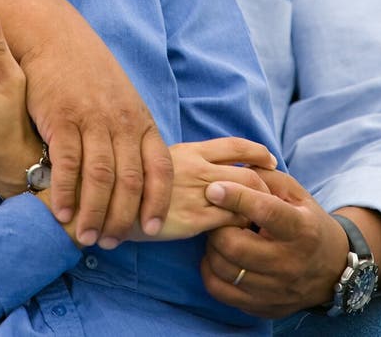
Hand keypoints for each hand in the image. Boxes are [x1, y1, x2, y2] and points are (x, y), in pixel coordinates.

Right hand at [21, 34, 172, 248]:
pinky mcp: (62, 118)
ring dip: (94, 213)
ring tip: (87, 237)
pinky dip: (65, 192)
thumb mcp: (122, 100)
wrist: (57, 39)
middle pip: (131, 179)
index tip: (154, 229)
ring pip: (100, 176)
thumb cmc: (90, 74)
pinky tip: (61, 212)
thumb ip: (131, 135)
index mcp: (141, 119)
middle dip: (124, 217)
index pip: (161, 166)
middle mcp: (121, 121)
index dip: (159, 201)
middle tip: (113, 243)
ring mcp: (92, 119)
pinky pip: (67, 163)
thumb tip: (136, 178)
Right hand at [128, 138, 276, 242]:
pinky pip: (230, 223)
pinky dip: (241, 228)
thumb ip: (184, 162)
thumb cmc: (132, 183)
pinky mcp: (193, 219)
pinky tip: (239, 235)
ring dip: (258, 209)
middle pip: (248, 174)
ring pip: (245, 198)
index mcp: (189, 151)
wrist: (108, 201)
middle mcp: (197, 169)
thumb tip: (204, 168)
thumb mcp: (158, 161)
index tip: (271, 160)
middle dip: (267, 187)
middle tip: (273, 198)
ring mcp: (196, 194)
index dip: (258, 152)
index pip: (235, 145)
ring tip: (259, 220)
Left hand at [201, 170, 349, 317]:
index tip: (213, 188)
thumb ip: (264, 177)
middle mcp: (290, 263)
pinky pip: (222, 292)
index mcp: (302, 229)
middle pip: (236, 246)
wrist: (332, 268)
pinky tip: (218, 257)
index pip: (266, 212)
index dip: (237, 198)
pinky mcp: (264, 307)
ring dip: (212, 248)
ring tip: (218, 235)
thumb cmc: (306, 222)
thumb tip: (229, 171)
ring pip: (225, 270)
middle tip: (216, 216)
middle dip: (217, 226)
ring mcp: (277, 290)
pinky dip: (211, 271)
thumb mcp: (295, 193)